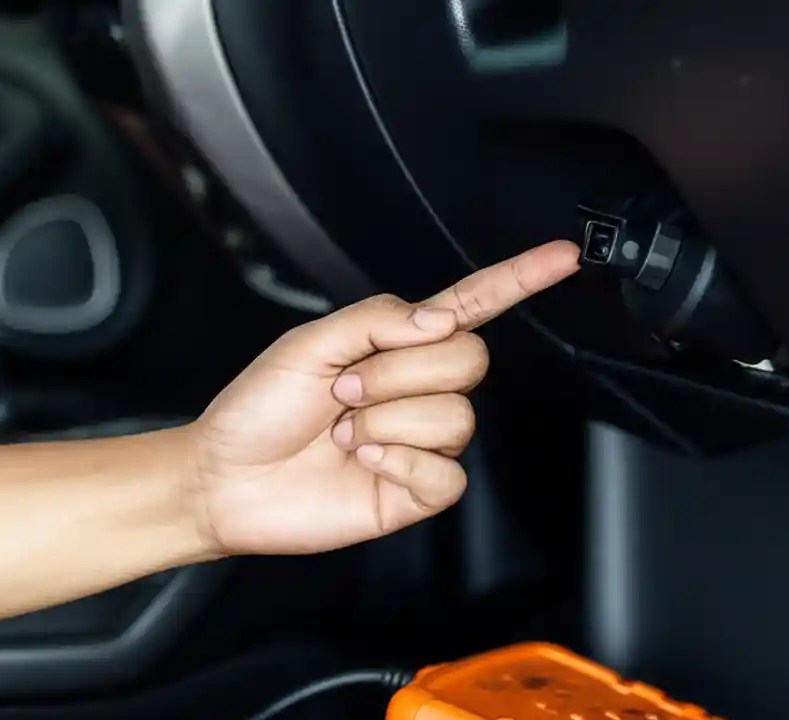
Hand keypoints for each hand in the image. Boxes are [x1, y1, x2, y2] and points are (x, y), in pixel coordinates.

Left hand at [182, 240, 579, 556]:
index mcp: (397, 344)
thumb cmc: (258, 409)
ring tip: (344, 431)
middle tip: (342, 392)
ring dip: (387, 419)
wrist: (225, 478)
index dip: (520, 279)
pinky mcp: (417, 490)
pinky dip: (400, 461)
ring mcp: (422, 441)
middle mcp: (420, 389)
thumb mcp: (308, 343)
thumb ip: (377, 319)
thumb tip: (440, 319)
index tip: (563, 254)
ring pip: (456, 416)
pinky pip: (447, 473)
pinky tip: (365, 461)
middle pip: (469, 359)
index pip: (473, 306)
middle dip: (396, 372)